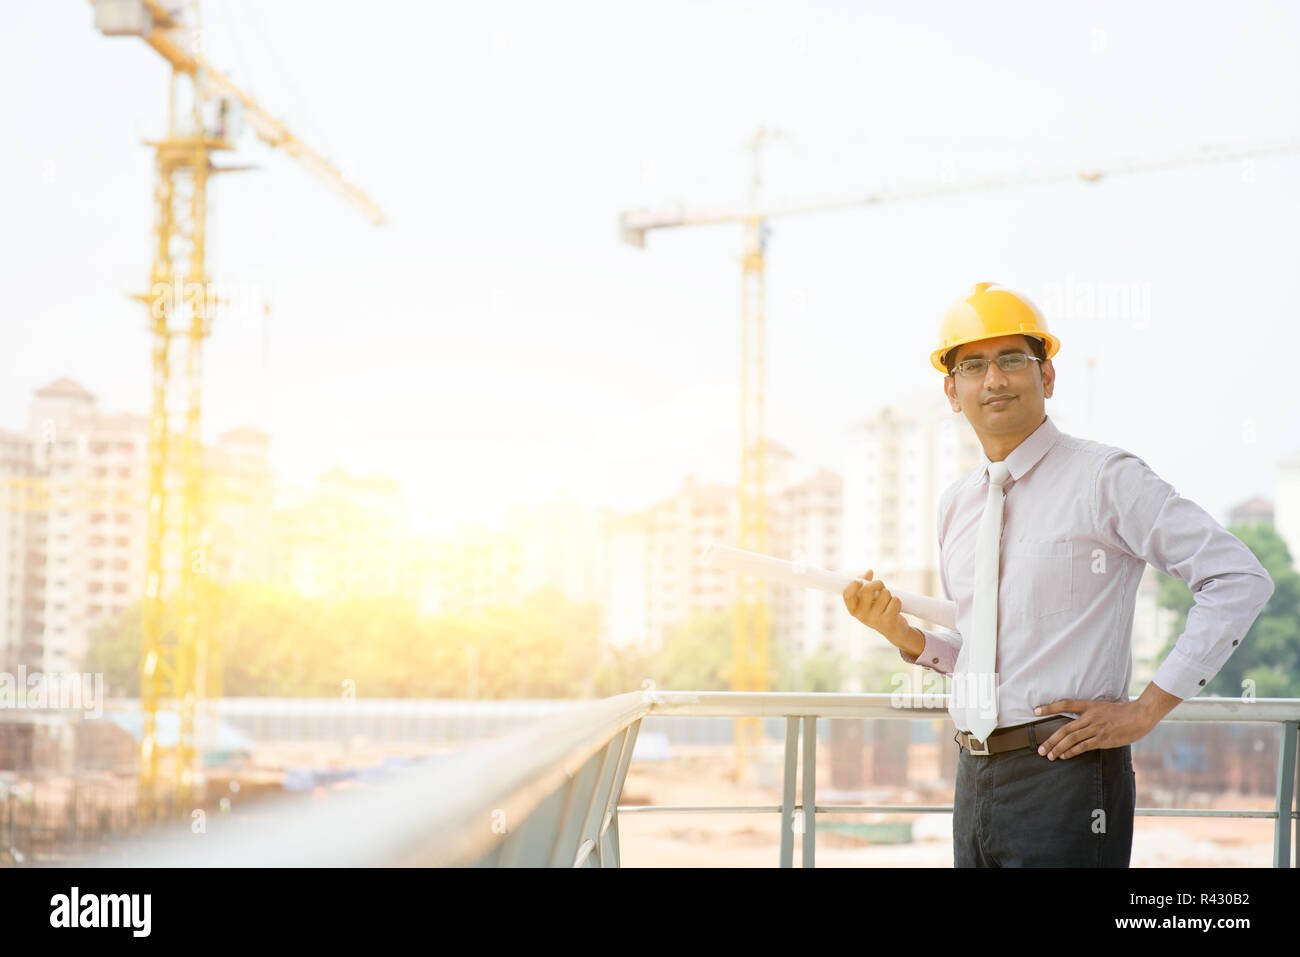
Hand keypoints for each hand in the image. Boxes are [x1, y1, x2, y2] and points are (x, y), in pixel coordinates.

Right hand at [842, 570, 906, 645]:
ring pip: (885, 593)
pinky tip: (895, 609)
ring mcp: (875, 619)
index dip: (853, 585)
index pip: (847, 595)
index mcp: (854, 610)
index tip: (860, 581)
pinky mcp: (888, 620)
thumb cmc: (879, 610)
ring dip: (889, 594)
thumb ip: (865, 584)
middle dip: (878, 583)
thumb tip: (869, 572)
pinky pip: (895, 601)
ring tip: (888, 602)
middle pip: (868, 589)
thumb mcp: (868, 599)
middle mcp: (862, 616)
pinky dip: (897, 602)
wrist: (893, 630)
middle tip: (881, 586)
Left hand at [1032, 697, 1159, 759]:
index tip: (1035, 710)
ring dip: (1058, 748)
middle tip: (1040, 749)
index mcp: (1089, 706)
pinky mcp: (1103, 739)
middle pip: (1064, 728)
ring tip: (1049, 755)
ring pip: (1071, 738)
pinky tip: (1064, 756)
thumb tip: (1080, 722)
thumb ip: (1091, 714)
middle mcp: (1089, 717)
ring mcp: (1096, 728)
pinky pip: (1083, 746)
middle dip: (1050, 740)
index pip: (1065, 704)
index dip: (1049, 707)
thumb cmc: (1124, 711)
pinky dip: (1072, 751)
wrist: (1140, 714)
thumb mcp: (1104, 707)